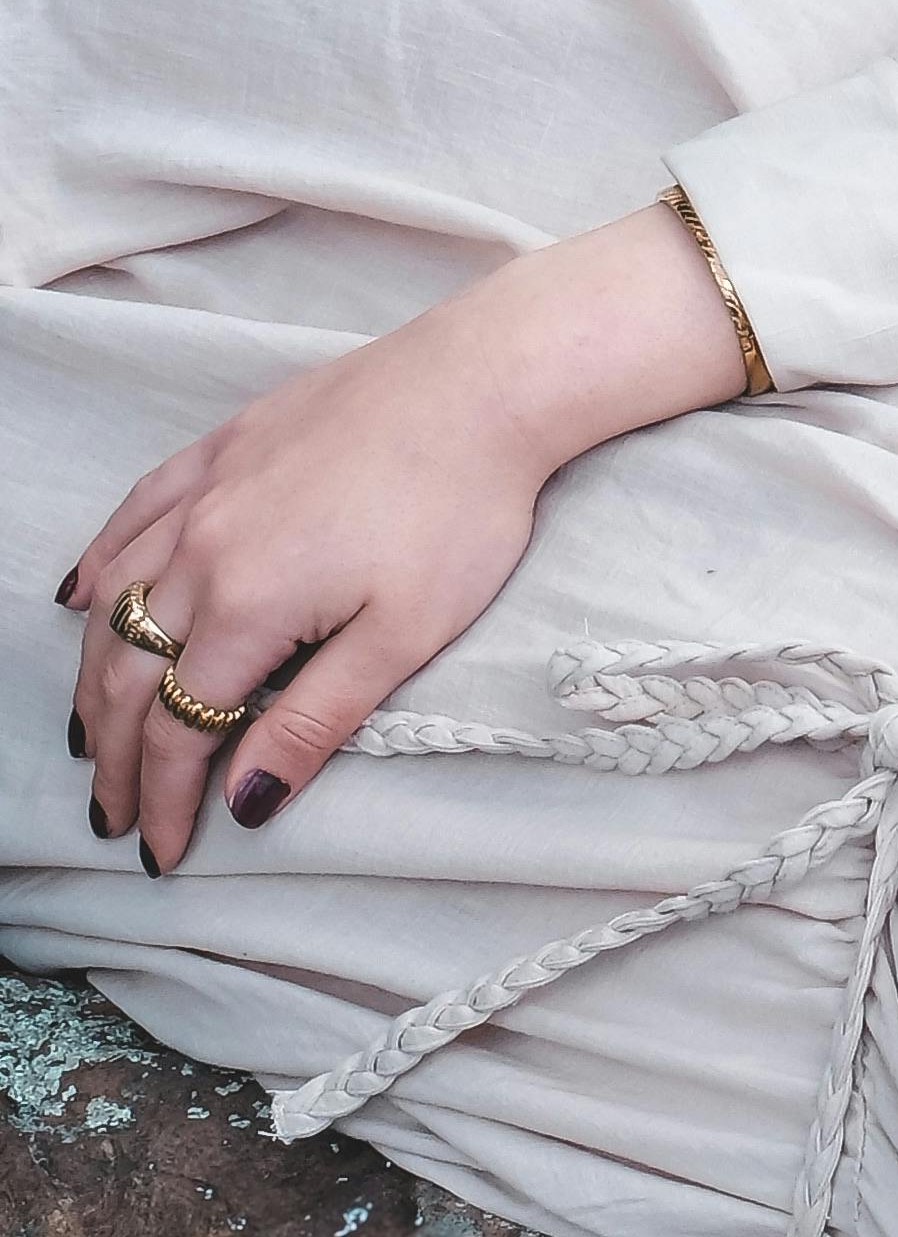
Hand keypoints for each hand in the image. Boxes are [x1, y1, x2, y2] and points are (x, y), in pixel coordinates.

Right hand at [63, 204, 742, 872]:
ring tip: (88, 734)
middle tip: (110, 812)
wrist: (481, 383)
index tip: (160, 853)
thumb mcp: (401, 638)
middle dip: (114, 755)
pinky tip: (79, 598)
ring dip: (93, 676)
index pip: (178, 726)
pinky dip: (98, 566)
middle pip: (127, 671)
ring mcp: (203, 494)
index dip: (163, 798)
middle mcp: (201, 549)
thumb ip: (315, 722)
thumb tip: (246, 802)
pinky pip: (132, 515)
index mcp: (246, 606)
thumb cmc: (460, 512)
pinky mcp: (220, 450)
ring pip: (116, 599)